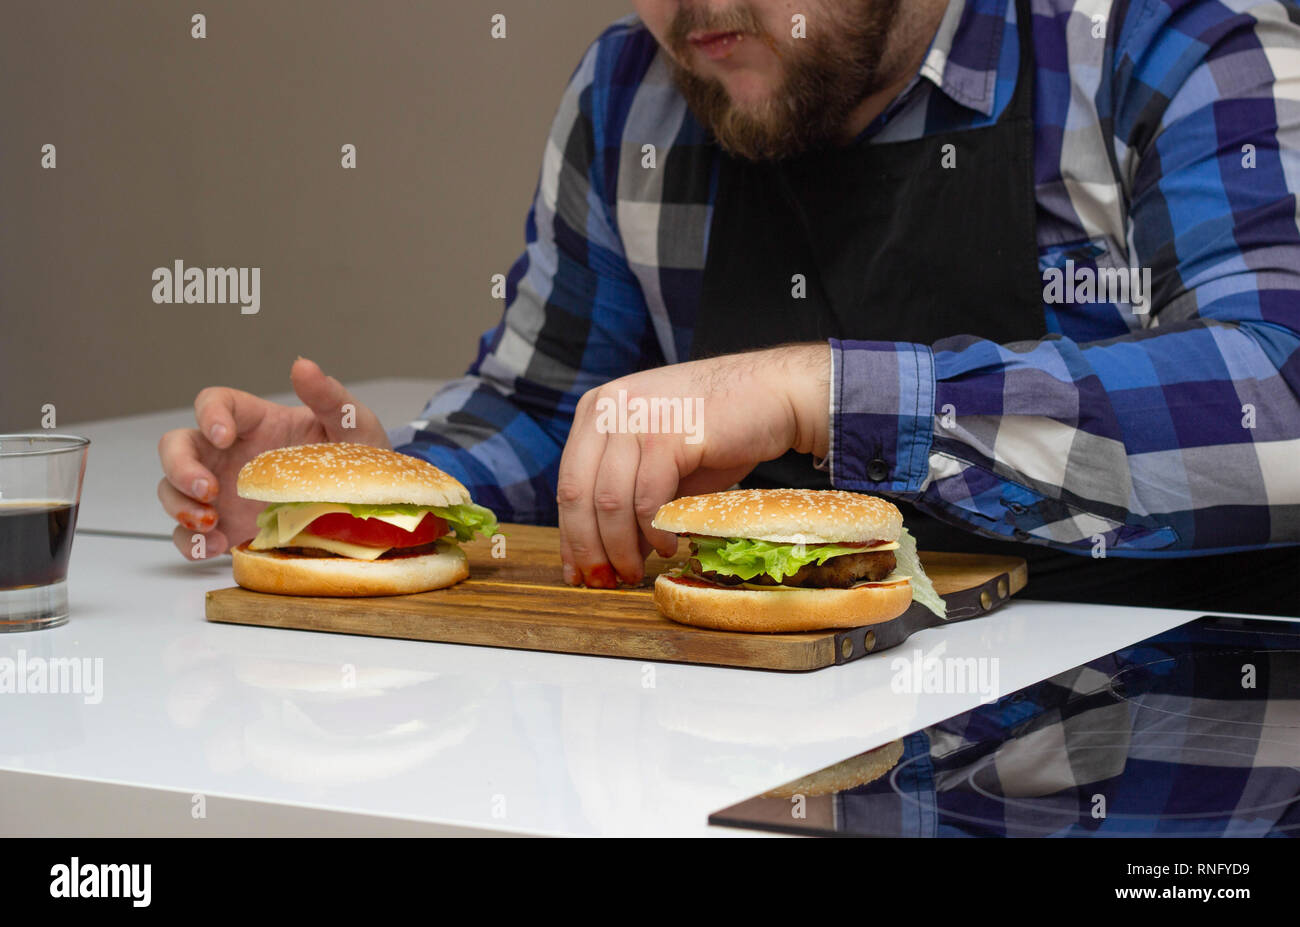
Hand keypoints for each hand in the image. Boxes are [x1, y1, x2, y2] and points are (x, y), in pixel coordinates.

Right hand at [156, 357, 390, 559]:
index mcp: (255, 422)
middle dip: (179, 466)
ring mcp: (222, 492)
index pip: (214, 403)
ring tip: (210, 522)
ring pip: (171, 490)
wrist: (364, 508)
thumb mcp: (352, 427)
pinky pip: (188, 534)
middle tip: (209, 489)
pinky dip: (191, 542)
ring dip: (179, 505)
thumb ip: (329, 398)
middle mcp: (228, 455)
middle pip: (176, 446)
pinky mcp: (225, 526)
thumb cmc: (354, 458)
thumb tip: (303, 366)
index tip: (223, 435)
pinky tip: (215, 546)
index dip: (209, 414)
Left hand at [556, 343, 830, 586]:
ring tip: (636, 571)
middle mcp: (607, 408)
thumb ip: (628, 499)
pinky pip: (647, 498)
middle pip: (578, 494)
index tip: (577, 573)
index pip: (567, 484)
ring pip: (609, 501)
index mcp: (596, 410)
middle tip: (606, 582)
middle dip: (589, 548)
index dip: (572, 535)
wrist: (773, 394)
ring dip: (621, 547)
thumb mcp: (660, 463)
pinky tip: (667, 547)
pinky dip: (653, 532)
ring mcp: (636, 417)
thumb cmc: (717, 430)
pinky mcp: (667, 433)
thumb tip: (606, 555)